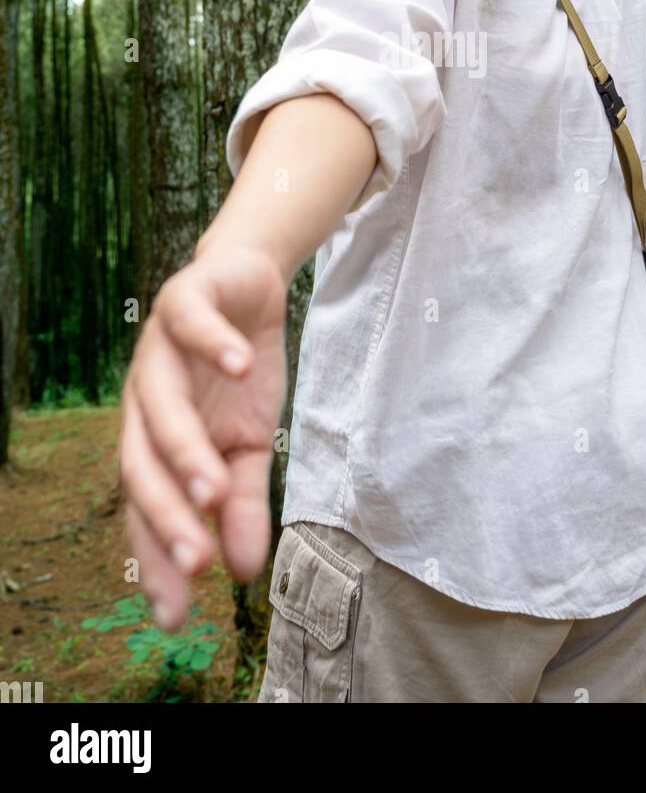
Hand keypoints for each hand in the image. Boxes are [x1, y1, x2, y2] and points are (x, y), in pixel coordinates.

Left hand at [119, 245, 287, 630]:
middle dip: (167, 515)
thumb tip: (245, 572)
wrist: (248, 284)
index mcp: (153, 439)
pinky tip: (241, 365)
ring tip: (216, 486)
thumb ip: (243, 500)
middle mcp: (144, 399)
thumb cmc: (238, 371)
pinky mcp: (182, 297)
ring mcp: (157, 348)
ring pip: (159, 401)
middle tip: (198, 560)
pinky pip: (190, 323)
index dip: (157, 557)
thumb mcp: (251, 441)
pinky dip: (213, 343)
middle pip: (141, 462)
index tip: (176, 614)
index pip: (146, 506)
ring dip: (185, 446)